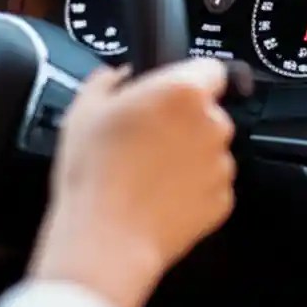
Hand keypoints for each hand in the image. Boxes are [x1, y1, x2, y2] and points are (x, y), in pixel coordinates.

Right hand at [30, 59, 234, 306]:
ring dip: (187, 155)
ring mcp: (221, 165)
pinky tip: (157, 195)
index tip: (170, 91)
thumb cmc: (94, 174)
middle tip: (145, 137)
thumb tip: (118, 76)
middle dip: (182, 121)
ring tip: (146, 172)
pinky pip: (209, 184)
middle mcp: (212, 125)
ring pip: (208, 149)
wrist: (105, 238)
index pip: (209, 68)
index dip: (188, 77)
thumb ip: (107, 80)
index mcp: (183, 92)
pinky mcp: (222, 200)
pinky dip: (190, 188)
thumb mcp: (84, 110)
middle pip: (207, 111)